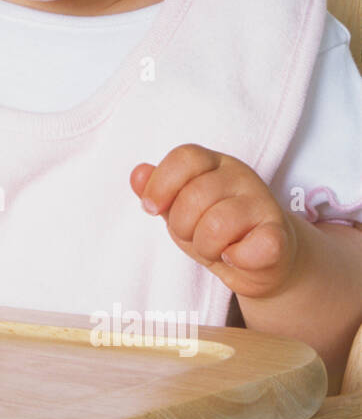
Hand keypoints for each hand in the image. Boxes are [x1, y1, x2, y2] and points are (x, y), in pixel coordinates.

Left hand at [130, 144, 302, 299]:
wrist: (263, 261)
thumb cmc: (216, 230)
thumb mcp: (179, 208)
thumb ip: (158, 190)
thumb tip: (138, 174)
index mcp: (213, 163)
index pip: (185, 157)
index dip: (161, 184)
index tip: (151, 208)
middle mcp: (240, 176)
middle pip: (195, 195)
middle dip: (182, 226)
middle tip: (194, 235)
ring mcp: (263, 203)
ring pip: (218, 224)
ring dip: (207, 246)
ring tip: (216, 248)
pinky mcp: (280, 235)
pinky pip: (254, 248)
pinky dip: (237, 258)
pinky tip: (236, 256)